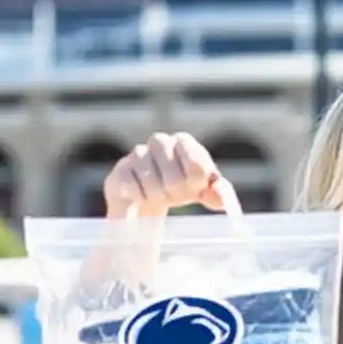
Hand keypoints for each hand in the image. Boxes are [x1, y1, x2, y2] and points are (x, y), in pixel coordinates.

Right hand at [103, 132, 231, 218]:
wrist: (142, 198)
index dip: (196, 186)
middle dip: (177, 196)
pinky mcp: (119, 171)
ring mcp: (137, 154)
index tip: (193, 189)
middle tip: (173, 195)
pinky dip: (142, 202)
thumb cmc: (178, 188)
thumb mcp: (202, 190)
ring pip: (156, 189)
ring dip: (159, 200)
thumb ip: (218, 192)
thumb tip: (223, 200)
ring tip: (157, 196)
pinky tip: (141, 197)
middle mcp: (160, 142)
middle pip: (177, 181)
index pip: (198, 168)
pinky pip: (136, 193)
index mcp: (183, 142)